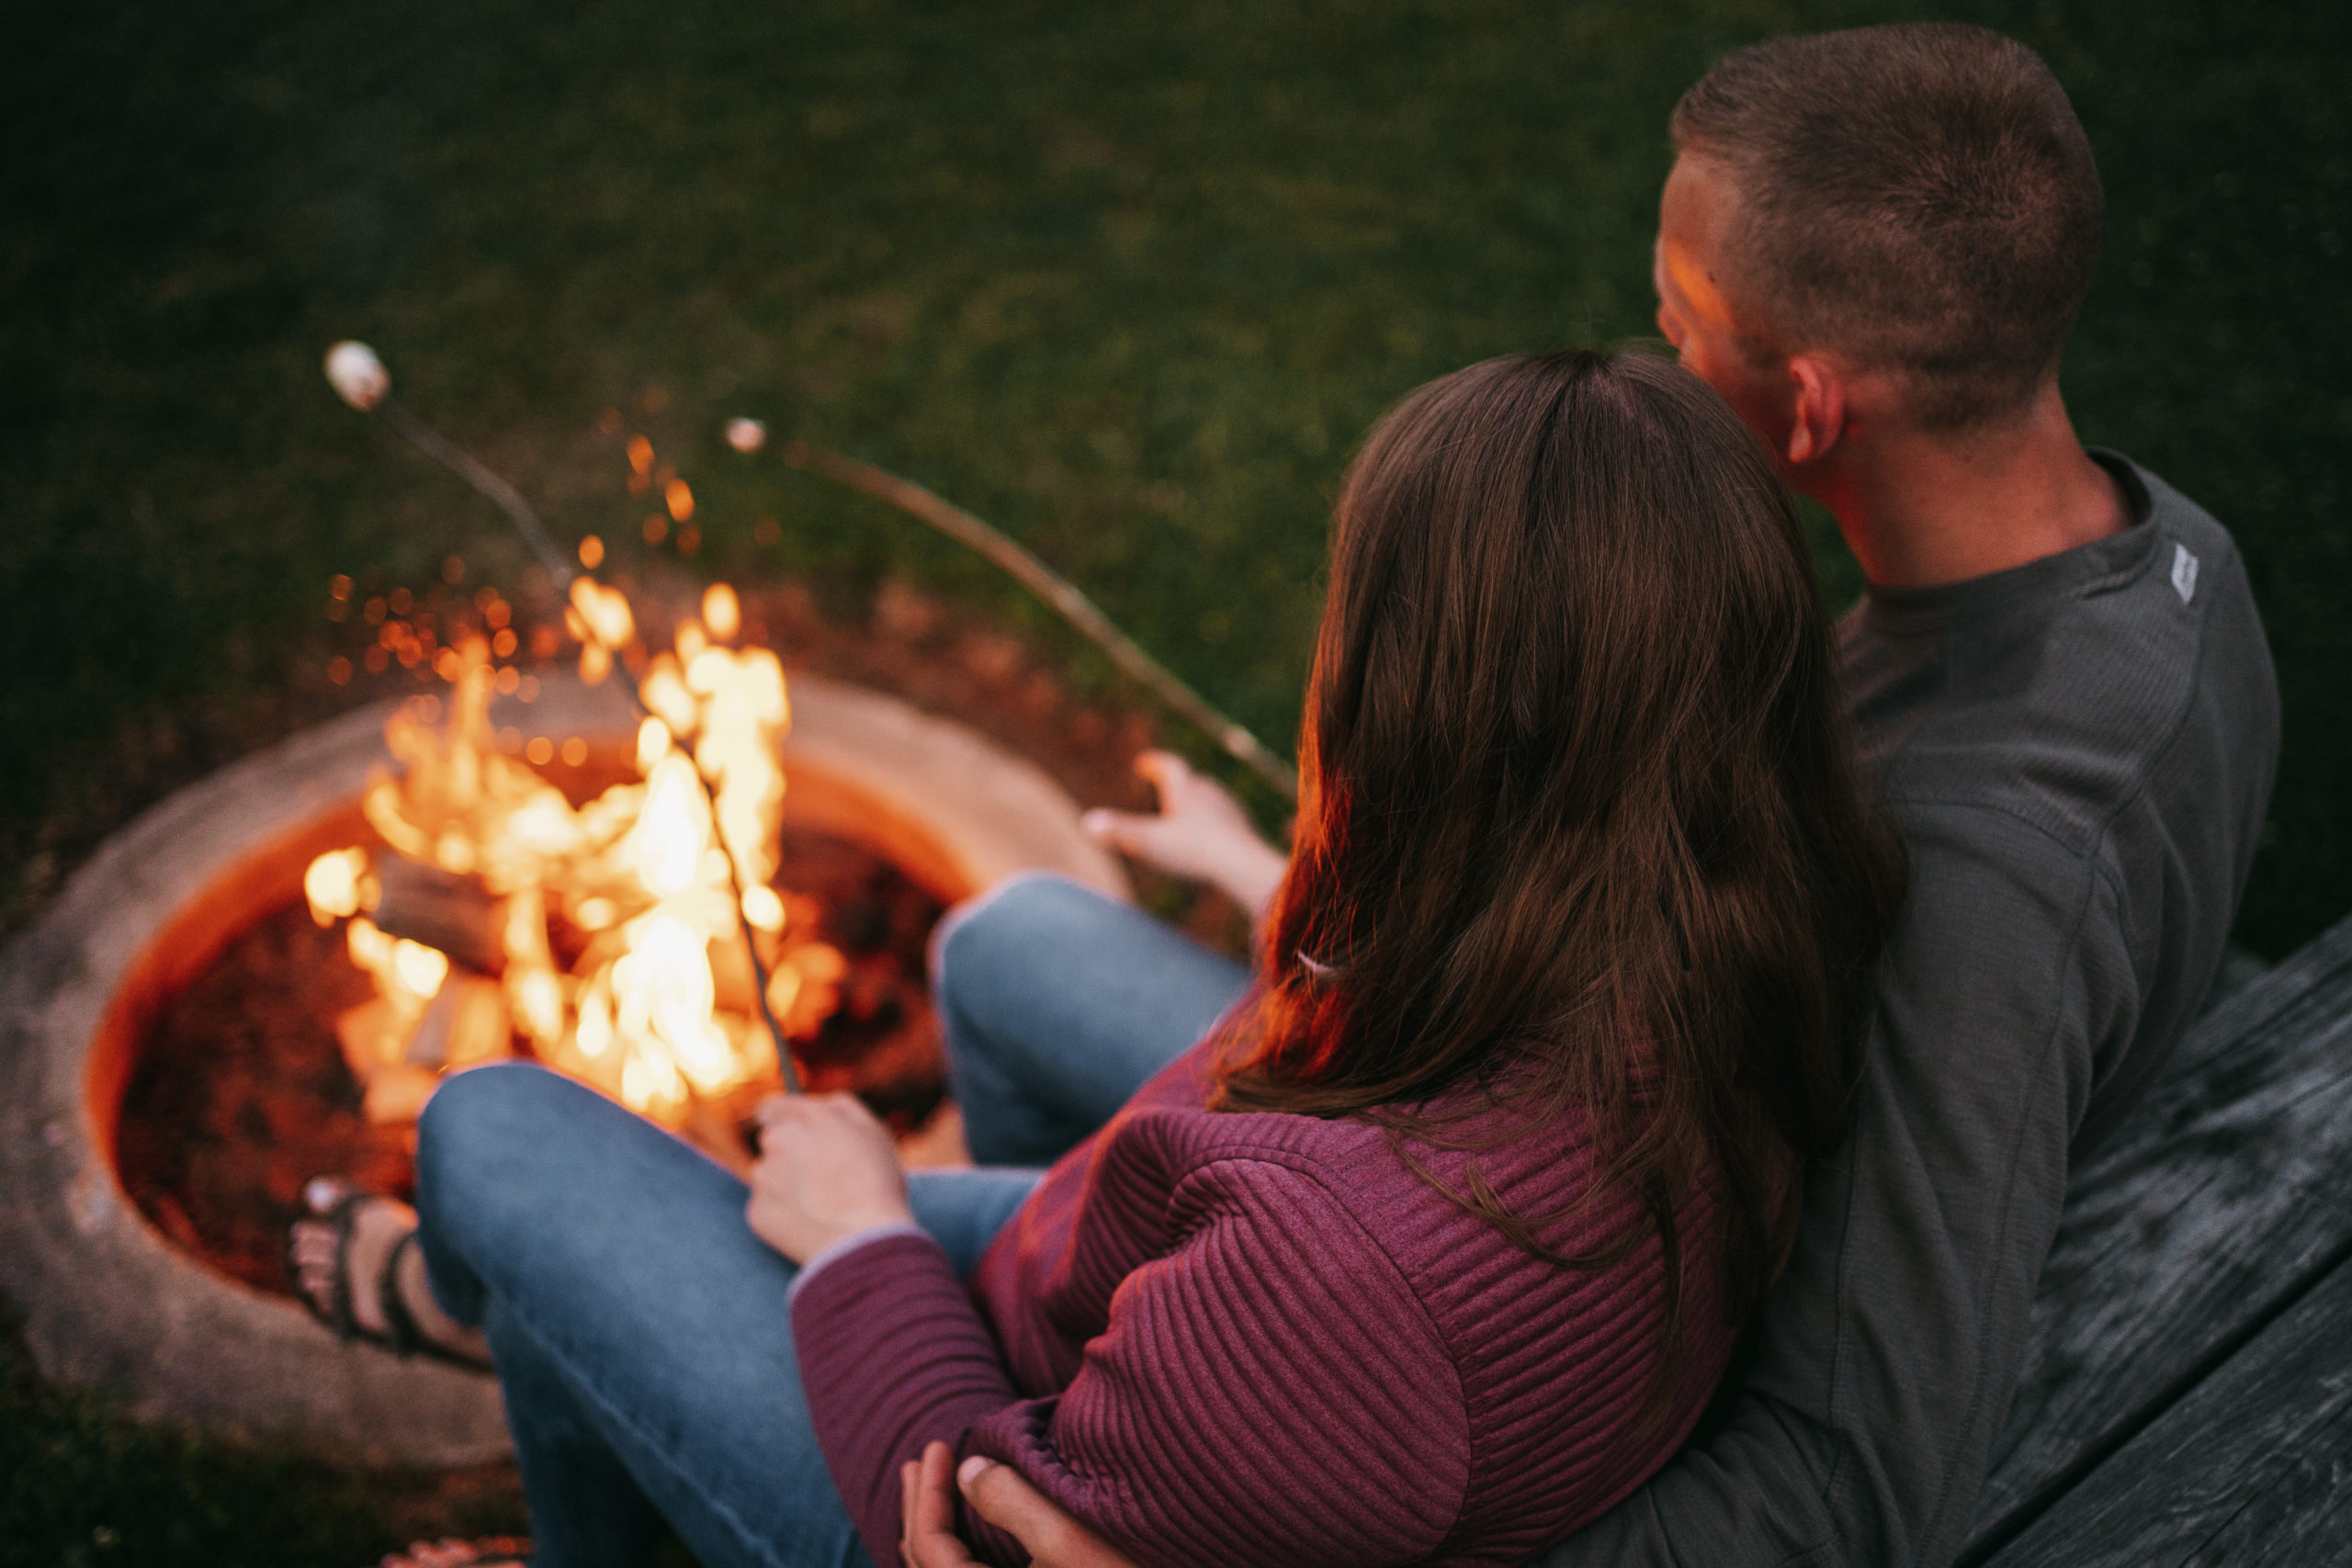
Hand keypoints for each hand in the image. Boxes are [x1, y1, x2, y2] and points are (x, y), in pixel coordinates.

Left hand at [746, 1093, 912, 1262]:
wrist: (862, 1241)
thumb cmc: (875, 1184)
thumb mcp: (873, 1132)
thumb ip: (841, 1108)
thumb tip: (821, 1104)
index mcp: (804, 1117)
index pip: (771, 1107)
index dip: (782, 1119)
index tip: (792, 1132)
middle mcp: (776, 1141)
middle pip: (772, 1141)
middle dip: (790, 1153)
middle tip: (820, 1175)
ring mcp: (763, 1178)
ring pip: (769, 1175)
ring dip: (786, 1183)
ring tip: (822, 1203)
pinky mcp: (757, 1212)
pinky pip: (768, 1208)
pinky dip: (784, 1213)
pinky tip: (811, 1222)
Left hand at [899, 1442, 1137, 1567]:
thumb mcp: (1070, 1537)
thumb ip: (1011, 1500)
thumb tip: (968, 1469)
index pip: (931, 1549)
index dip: (928, 1494)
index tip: (939, 1445)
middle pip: (927, 1564)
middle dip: (920, 1509)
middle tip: (920, 1461)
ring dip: (934, 1529)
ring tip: (931, 1489)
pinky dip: (957, 1552)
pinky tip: (970, 1530)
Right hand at [1083, 751, 1287, 916]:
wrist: (1246, 866)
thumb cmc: (1196, 852)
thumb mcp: (1150, 843)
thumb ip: (1119, 832)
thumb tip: (1087, 823)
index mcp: (1188, 791)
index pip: (1171, 767)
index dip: (1156, 763)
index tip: (1144, 762)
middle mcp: (1212, 795)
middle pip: (1193, 782)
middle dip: (1178, 782)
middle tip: (1166, 782)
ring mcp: (1232, 812)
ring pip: (1213, 801)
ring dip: (1199, 803)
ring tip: (1190, 812)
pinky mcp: (1246, 833)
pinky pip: (1228, 824)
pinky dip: (1216, 826)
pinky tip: (1215, 839)